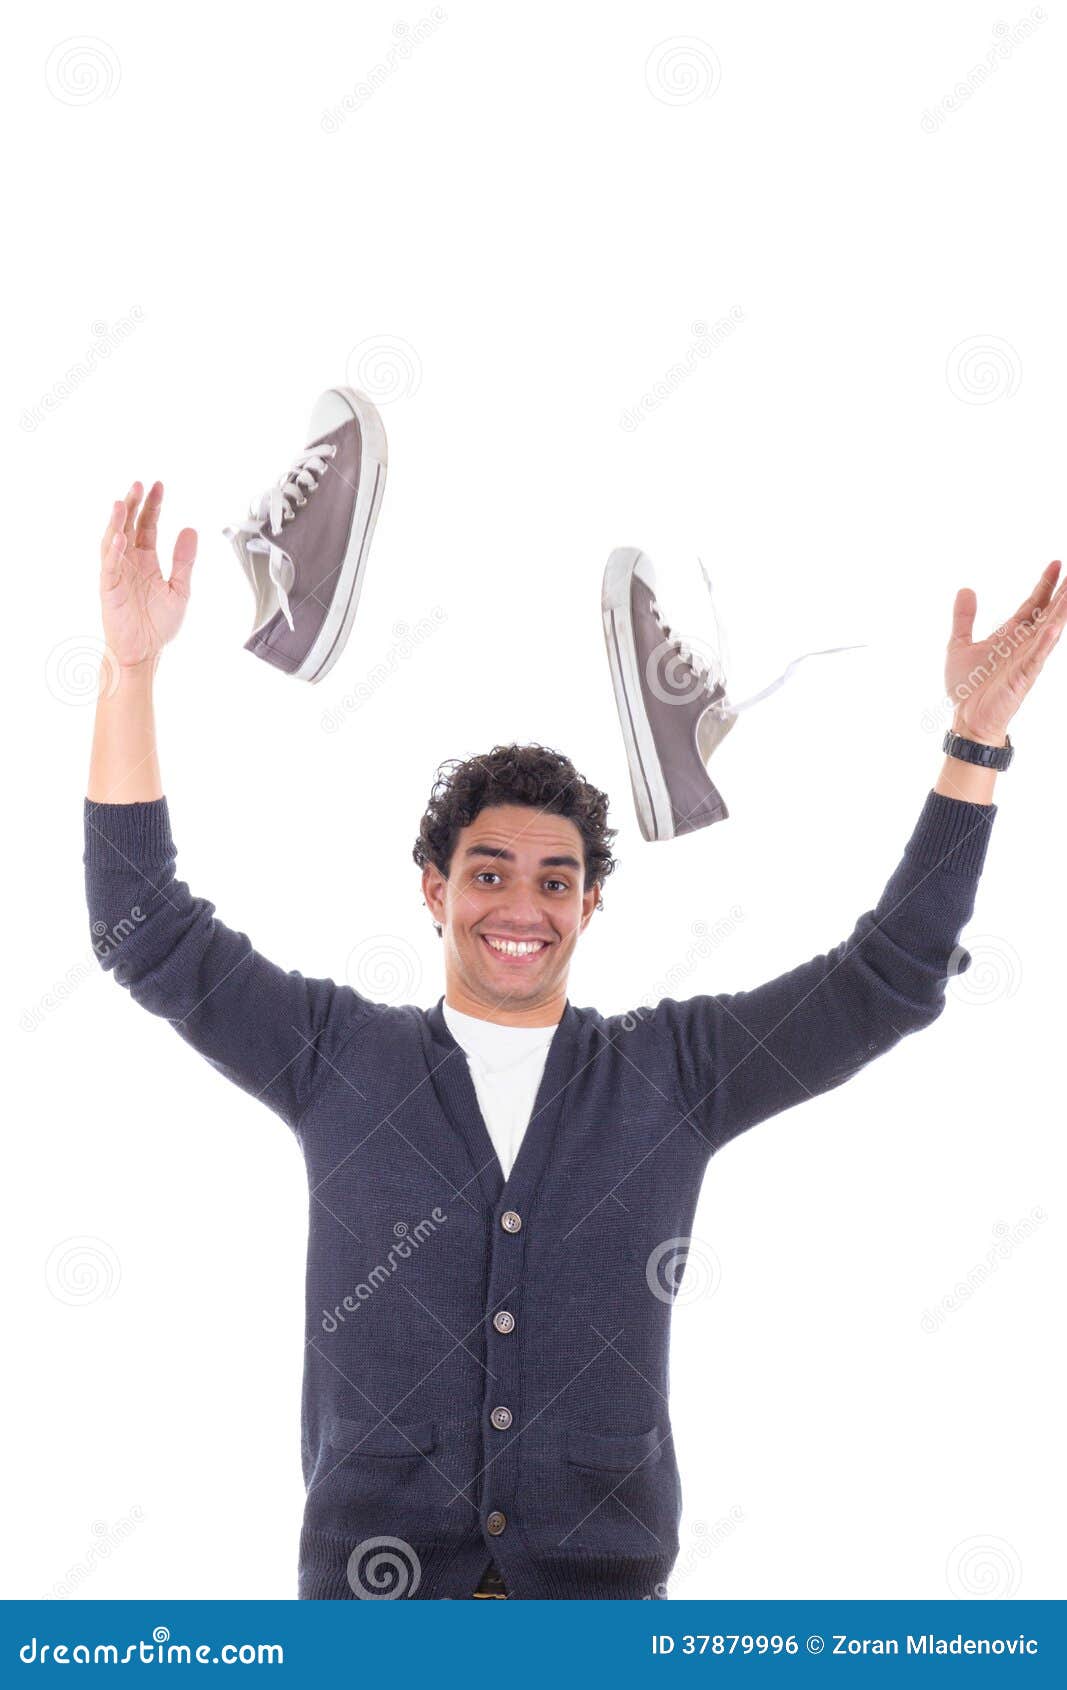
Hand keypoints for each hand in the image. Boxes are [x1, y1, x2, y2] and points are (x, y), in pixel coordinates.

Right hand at [100, 481, 196, 669]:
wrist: (145, 652)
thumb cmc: (159, 624)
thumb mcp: (180, 589)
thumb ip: (184, 561)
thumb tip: (191, 529)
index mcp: (147, 559)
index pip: (148, 525)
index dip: (153, 506)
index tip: (159, 486)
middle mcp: (130, 561)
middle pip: (129, 525)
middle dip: (133, 504)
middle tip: (139, 484)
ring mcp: (117, 573)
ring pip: (113, 540)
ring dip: (117, 521)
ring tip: (122, 501)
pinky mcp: (109, 588)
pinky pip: (109, 566)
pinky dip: (113, 551)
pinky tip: (119, 536)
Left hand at [946, 560, 1065, 745]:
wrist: (966, 718)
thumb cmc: (966, 688)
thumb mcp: (959, 645)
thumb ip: (964, 618)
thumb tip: (966, 589)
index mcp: (1010, 635)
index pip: (1033, 604)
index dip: (1045, 584)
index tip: (1057, 563)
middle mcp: (1022, 644)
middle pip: (1048, 611)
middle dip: (1063, 592)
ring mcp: (1025, 659)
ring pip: (1049, 630)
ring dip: (1062, 611)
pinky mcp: (1022, 676)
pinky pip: (1037, 657)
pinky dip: (1045, 643)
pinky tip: (1055, 628)